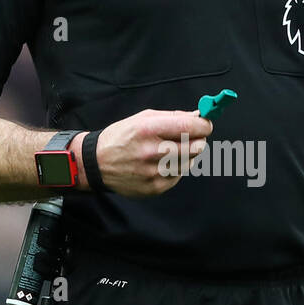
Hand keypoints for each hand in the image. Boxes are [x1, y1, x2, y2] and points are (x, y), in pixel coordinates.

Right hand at [75, 109, 212, 197]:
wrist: (97, 163)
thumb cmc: (122, 137)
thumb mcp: (142, 118)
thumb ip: (172, 117)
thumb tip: (199, 116)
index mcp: (148, 130)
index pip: (189, 126)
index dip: (204, 124)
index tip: (206, 123)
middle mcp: (152, 152)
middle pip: (195, 146)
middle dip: (199, 139)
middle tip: (193, 136)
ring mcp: (154, 173)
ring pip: (190, 162)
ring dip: (187, 154)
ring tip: (171, 150)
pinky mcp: (155, 188)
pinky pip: (179, 175)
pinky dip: (176, 167)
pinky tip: (162, 163)